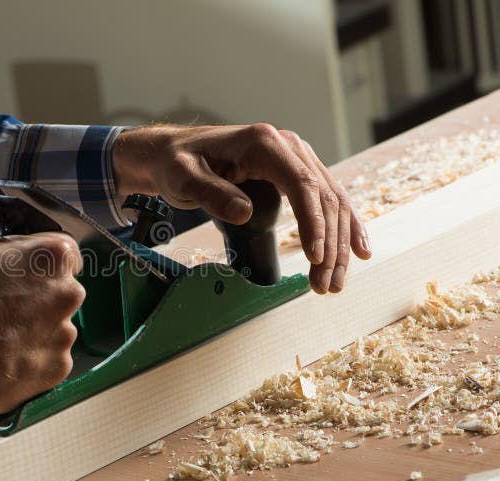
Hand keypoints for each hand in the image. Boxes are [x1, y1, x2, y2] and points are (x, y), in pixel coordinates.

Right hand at [0, 222, 84, 418]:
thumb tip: (5, 235)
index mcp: (53, 256)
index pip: (67, 253)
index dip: (45, 262)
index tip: (30, 273)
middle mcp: (69, 293)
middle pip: (64, 291)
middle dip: (42, 297)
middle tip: (8, 307)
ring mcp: (66, 333)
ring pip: (58, 327)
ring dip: (38, 330)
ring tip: (2, 336)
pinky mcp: (59, 367)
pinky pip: (51, 359)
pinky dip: (34, 359)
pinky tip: (6, 358)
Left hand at [112, 124, 371, 293]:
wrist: (174, 153)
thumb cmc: (177, 164)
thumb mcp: (184, 178)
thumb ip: (210, 194)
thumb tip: (244, 213)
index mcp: (264, 143)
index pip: (302, 183)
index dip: (312, 222)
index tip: (313, 257)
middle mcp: (289, 146)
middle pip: (324, 197)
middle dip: (329, 245)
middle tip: (324, 285)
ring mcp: (297, 158)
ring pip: (332, 202)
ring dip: (339, 245)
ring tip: (333, 284)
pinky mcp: (296, 172)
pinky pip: (327, 200)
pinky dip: (344, 227)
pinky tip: (356, 252)